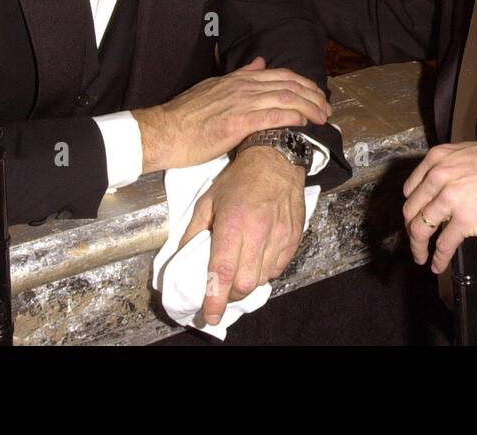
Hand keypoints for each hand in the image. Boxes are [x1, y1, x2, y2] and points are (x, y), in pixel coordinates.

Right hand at [132, 56, 329, 172]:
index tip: (316, 93)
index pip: (280, 75)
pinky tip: (304, 123)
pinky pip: (274, 116)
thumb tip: (259, 63)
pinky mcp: (239, 122)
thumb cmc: (185, 116)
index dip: (302, 83)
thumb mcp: (213, 87)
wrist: (164, 131)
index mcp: (238, 79)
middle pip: (288, 85)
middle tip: (326, 107)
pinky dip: (293, 117)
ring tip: (322, 117)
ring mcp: (242, 103)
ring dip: (309, 107)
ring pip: (285, 99)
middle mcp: (243, 87)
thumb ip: (239, 76)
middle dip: (312, 95)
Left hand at [179, 146, 306, 324]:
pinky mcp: (293, 238)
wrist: (276, 161)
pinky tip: (257, 258)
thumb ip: (195, 231)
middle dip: (232, 293)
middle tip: (223, 289)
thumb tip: (183, 257)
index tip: (210, 315)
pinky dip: (265, 271)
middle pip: (245, 283)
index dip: (215, 299)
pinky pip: (278, 268)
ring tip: (241, 269)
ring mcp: (279, 236)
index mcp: (233, 223)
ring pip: (262, 279)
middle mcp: (258, 232)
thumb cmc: (239, 179)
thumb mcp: (208, 200)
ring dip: (248, 282)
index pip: (223, 272)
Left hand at [402, 142, 476, 273]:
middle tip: (415, 240)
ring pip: (421, 228)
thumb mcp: (471, 153)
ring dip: (418, 246)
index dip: (412, 206)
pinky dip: (439, 258)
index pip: (412, 188)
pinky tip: (438, 264)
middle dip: (411, 229)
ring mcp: (450, 197)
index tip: (414, 216)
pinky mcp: (464, 219)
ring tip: (421, 256)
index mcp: (439, 158)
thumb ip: (451, 167)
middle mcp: (439, 175)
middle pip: (412, 209)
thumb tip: (442, 188)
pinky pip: (443, 244)